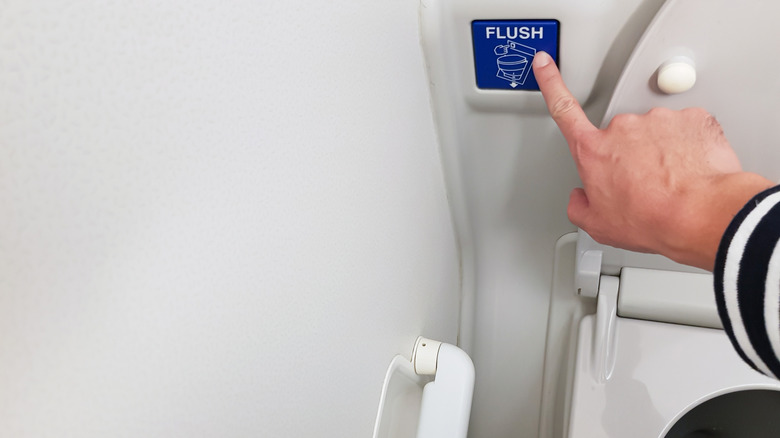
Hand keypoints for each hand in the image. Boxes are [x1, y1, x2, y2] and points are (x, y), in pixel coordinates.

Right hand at [532, 51, 773, 269]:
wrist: (700, 214)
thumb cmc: (652, 218)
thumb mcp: (599, 225)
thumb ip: (580, 206)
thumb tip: (581, 198)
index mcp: (594, 151)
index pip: (564, 110)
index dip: (551, 84)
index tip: (544, 64)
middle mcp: (623, 128)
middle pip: (620, 136)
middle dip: (630, 154)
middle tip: (644, 183)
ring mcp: (658, 119)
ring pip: (655, 133)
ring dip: (661, 152)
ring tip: (671, 181)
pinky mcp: (691, 118)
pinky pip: (686, 130)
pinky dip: (688, 148)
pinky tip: (690, 171)